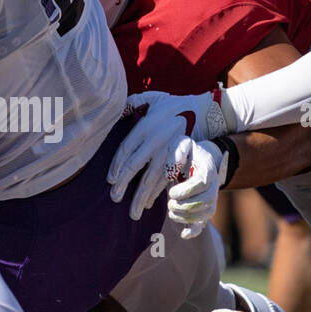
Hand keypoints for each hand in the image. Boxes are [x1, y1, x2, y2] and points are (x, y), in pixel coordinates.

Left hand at [107, 90, 232, 217]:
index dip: (116, 164)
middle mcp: (156, 140)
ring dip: (141, 195)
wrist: (200, 111)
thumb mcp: (151, 99)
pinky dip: (156, 193)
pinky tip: (148, 203)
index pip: (126, 148)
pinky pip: (166, 179)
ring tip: (133, 212)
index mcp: (146, 126)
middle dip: (124, 183)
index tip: (110, 180)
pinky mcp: (178, 160)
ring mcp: (168, 151)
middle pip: (136, 164)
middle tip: (114, 198)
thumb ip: (133, 104)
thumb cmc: (169, 106)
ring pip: (152, 177)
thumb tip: (115, 108)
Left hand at [166, 138, 226, 237]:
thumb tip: (171, 173)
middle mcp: (213, 186)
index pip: (202, 184)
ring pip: (204, 214)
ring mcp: (211, 200)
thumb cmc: (187, 153)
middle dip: (184, 205)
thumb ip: (177, 153)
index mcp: (208, 169)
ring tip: (171, 211)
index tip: (171, 192)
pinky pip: (203, 224)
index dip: (186, 191)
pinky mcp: (204, 210)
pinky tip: (183, 234)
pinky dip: (193, 231)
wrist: (198, 161)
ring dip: (185, 216)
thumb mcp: (181, 144)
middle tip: (169, 203)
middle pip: (205, 201)